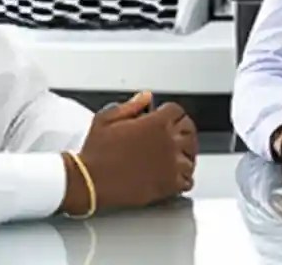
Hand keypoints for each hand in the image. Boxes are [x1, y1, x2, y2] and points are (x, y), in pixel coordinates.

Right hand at [61, 92, 198, 215]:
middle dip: (182, 130)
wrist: (90, 181)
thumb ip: (131, 106)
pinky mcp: (168, 184)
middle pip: (189, 130)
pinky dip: (184, 178)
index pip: (177, 111)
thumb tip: (145, 97)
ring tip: (177, 156)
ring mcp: (171, 164)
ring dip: (185, 154)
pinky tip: (177, 176)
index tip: (166, 118)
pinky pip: (187, 180)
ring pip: (191, 155)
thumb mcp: (106, 119)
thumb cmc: (95, 153)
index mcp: (156, 123)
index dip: (170, 113)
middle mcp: (168, 141)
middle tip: (174, 136)